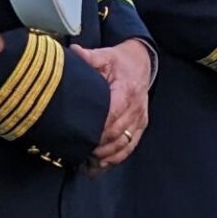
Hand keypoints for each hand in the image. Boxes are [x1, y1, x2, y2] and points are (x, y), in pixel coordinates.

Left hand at [72, 39, 150, 170]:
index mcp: (126, 90)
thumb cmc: (120, 61)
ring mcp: (140, 119)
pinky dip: (115, 159)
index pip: (113, 113)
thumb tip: (74, 52)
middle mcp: (136, 107)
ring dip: (106, 156)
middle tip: (79, 151)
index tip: (82, 135)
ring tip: (86, 162)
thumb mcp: (105, 55)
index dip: (98, 127)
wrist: (142, 62)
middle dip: (99, 145)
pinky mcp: (141, 126)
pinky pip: (130, 147)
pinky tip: (99, 165)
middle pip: (117, 133)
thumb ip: (89, 57)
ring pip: (124, 144)